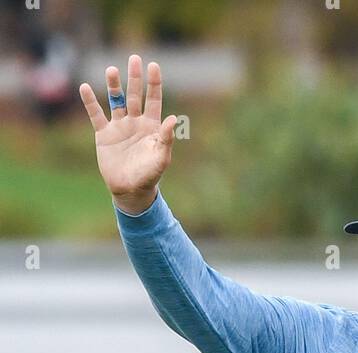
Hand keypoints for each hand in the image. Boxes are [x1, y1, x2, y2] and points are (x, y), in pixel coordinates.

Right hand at [79, 55, 177, 213]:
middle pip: (135, 95)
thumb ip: (167, 138)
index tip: (153, 66)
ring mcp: (119, 127)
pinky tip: (85, 87)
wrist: (130, 191)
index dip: (154, 84)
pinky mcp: (104, 135)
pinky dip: (90, 102)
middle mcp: (135, 122)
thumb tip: (174, 119)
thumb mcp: (161, 158)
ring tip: (112, 70)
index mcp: (151, 126)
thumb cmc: (149, 176)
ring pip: (116, 101)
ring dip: (114, 86)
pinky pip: (96, 115)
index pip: (153, 100)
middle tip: (134, 58)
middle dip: (135, 78)